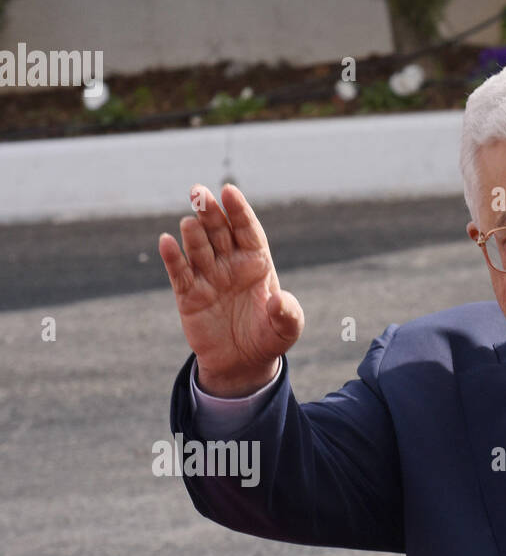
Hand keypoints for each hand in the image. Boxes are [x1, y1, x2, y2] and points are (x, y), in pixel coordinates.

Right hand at [159, 183, 303, 396]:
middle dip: (210, 212)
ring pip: (198, 247)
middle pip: (219, 231)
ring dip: (193, 234)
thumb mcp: (286, 330)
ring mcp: (208, 276)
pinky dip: (173, 258)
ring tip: (190, 223)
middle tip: (200, 193)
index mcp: (256, 263)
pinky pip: (180, 272)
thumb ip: (288, 314)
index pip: (247, 230)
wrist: (243, 363)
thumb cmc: (268, 338)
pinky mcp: (188, 294)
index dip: (239, 211)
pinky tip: (167, 242)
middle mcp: (230, 264)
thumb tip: (280, 301)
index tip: (229, 191)